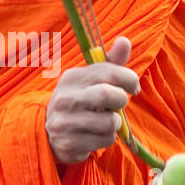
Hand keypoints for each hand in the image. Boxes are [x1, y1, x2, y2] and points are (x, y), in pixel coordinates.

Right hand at [45, 36, 138, 164]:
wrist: (51, 132)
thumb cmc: (81, 100)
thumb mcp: (92, 80)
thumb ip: (111, 62)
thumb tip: (124, 41)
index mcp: (72, 77)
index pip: (108, 72)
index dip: (129, 79)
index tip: (133, 87)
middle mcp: (65, 98)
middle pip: (108, 95)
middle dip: (121, 100)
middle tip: (118, 104)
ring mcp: (64, 122)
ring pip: (110, 122)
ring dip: (115, 123)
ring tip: (105, 121)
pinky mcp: (69, 143)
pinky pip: (104, 141)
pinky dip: (107, 139)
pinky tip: (96, 135)